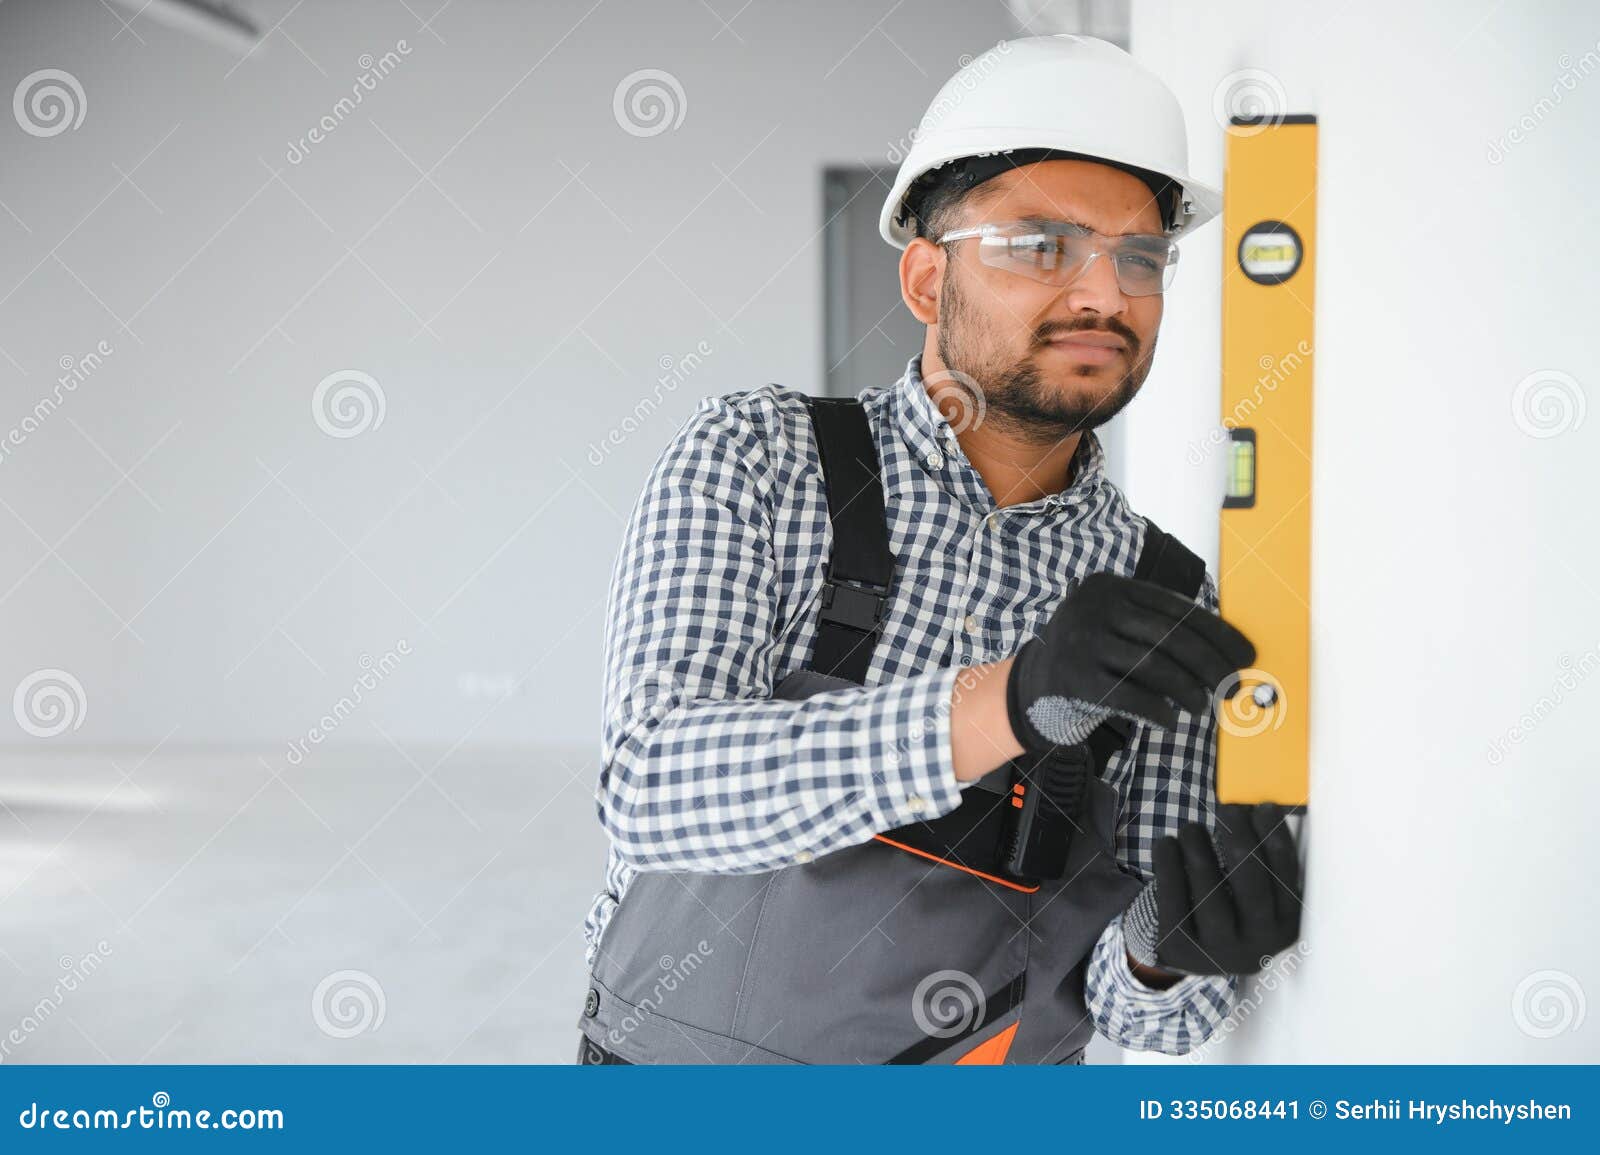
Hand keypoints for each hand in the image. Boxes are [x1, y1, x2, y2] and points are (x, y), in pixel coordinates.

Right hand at [1005, 572, 1254, 754]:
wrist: (1033, 684)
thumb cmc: (1092, 656)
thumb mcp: (1117, 626)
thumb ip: (1159, 629)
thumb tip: (1226, 654)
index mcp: (1111, 586)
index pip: (1178, 607)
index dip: (1218, 633)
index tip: (1246, 656)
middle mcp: (1094, 607)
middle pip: (1171, 636)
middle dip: (1211, 665)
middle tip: (1233, 686)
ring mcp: (1082, 642)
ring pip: (1155, 666)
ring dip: (1188, 691)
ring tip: (1203, 706)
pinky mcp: (1075, 679)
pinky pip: (1131, 697)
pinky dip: (1158, 711)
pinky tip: (1171, 720)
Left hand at [1122, 803, 1302, 975]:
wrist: (1196, 954)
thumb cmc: (1232, 908)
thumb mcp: (1256, 896)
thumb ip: (1261, 861)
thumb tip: (1253, 806)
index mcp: (1285, 926)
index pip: (1286, 879)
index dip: (1276, 840)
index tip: (1264, 806)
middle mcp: (1257, 944)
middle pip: (1252, 888)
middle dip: (1242, 843)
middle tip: (1230, 809)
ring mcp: (1218, 951)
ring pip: (1210, 897)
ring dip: (1200, 854)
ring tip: (1191, 827)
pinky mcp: (1180, 947)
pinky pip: (1173, 902)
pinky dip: (1169, 868)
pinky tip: (1166, 843)